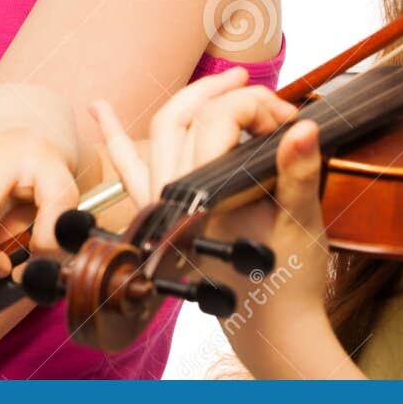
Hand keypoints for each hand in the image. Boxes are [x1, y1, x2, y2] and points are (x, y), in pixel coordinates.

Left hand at [92, 76, 333, 372]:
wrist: (269, 326)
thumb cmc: (288, 279)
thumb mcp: (302, 222)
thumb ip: (298, 171)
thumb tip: (303, 127)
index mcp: (209, 194)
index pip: (221, 121)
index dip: (257, 107)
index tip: (290, 120)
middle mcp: (177, 195)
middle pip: (184, 119)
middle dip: (218, 93)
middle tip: (250, 82)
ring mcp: (164, 203)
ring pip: (156, 135)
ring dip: (179, 101)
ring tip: (208, 77)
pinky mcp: (162, 213)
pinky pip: (129, 169)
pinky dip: (116, 137)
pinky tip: (98, 109)